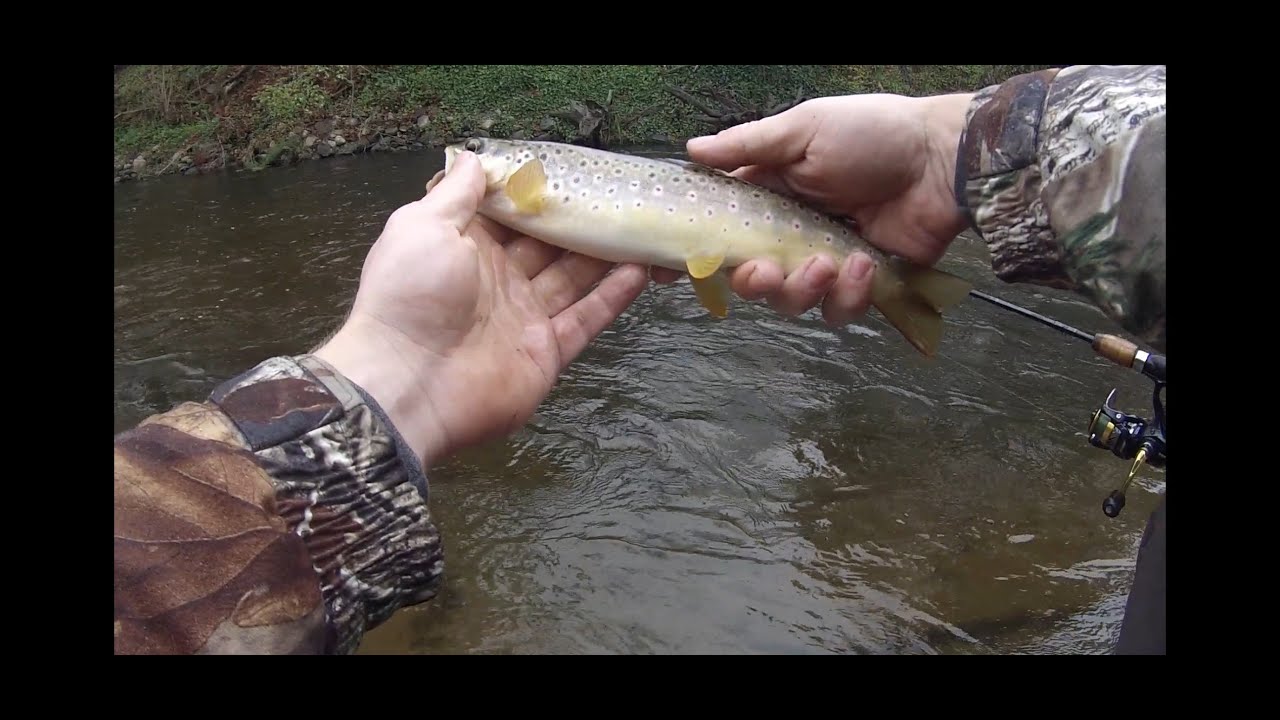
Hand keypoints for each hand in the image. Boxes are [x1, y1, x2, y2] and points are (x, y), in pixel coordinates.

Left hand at [315, 151, 656, 467]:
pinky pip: (586, 319)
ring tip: (639, 225)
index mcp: (466, 247)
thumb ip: (455, 194)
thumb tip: (474, 157)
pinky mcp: (545, 352)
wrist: (409, 385)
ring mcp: (524, 317)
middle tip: (619, 194)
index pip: (509, 213)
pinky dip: (612, 297)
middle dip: (580, 220)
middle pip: (548, 244)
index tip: (573, 168)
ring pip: (573, 277)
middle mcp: (497, 280)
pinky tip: (640, 271)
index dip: (538, 191)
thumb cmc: (409, 296)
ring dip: (604, 253)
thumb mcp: (422, 227)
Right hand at [686, 92, 973, 324]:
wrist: (942, 158)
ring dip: (802, 290)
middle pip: (750, 279)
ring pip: (791, 302)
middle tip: (764, 270)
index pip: (720, 233)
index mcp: (769, 197)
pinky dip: (847, 295)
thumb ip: (749, 146)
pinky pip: (838, 310)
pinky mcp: (862, 284)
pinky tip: (862, 265)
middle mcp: (790, 234)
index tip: (673, 272)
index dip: (695, 256)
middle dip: (752, 282)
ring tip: (829, 263)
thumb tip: (692, 149)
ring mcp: (826, 262)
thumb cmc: (874, 133)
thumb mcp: (805, 129)